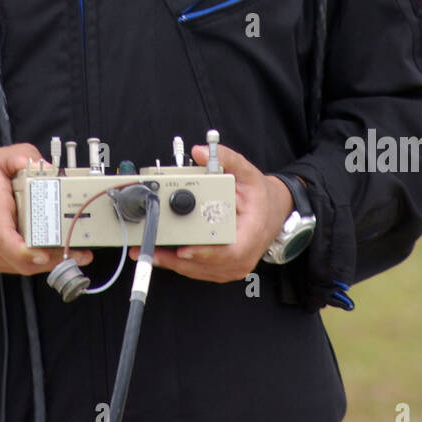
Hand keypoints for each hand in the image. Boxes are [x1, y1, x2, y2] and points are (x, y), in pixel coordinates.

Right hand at [0, 144, 92, 276]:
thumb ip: (22, 156)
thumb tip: (45, 166)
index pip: (9, 243)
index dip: (31, 252)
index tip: (48, 252)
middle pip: (24, 261)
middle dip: (54, 258)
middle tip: (80, 251)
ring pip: (20, 267)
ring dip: (46, 262)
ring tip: (71, 252)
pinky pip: (11, 266)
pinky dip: (30, 261)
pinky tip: (45, 253)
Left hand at [128, 143, 293, 283]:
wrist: (273, 210)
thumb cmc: (260, 196)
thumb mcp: (248, 173)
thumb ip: (226, 159)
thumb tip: (201, 151)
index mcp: (251, 234)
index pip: (230, 252)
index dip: (205, 253)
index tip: (185, 250)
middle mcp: (243, 255)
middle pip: (207, 264)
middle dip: (177, 258)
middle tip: (152, 249)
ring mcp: (233, 265)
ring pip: (199, 270)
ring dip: (173, 263)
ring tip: (148, 251)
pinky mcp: (222, 267)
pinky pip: (198, 270)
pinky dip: (179, 264)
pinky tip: (161, 255)